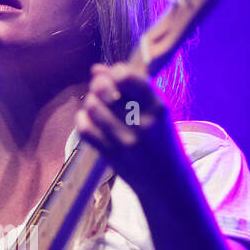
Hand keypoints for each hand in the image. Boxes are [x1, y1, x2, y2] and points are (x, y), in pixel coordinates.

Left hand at [74, 62, 185, 192]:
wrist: (166, 181)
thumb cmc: (160, 140)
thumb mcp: (155, 111)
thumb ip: (129, 88)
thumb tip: (96, 69)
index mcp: (157, 107)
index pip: (126, 76)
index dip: (114, 72)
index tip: (115, 78)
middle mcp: (143, 123)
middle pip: (104, 90)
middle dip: (97, 85)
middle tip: (101, 91)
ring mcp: (126, 141)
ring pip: (92, 107)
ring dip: (90, 102)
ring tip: (96, 106)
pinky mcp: (112, 156)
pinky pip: (86, 129)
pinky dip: (82, 119)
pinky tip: (88, 119)